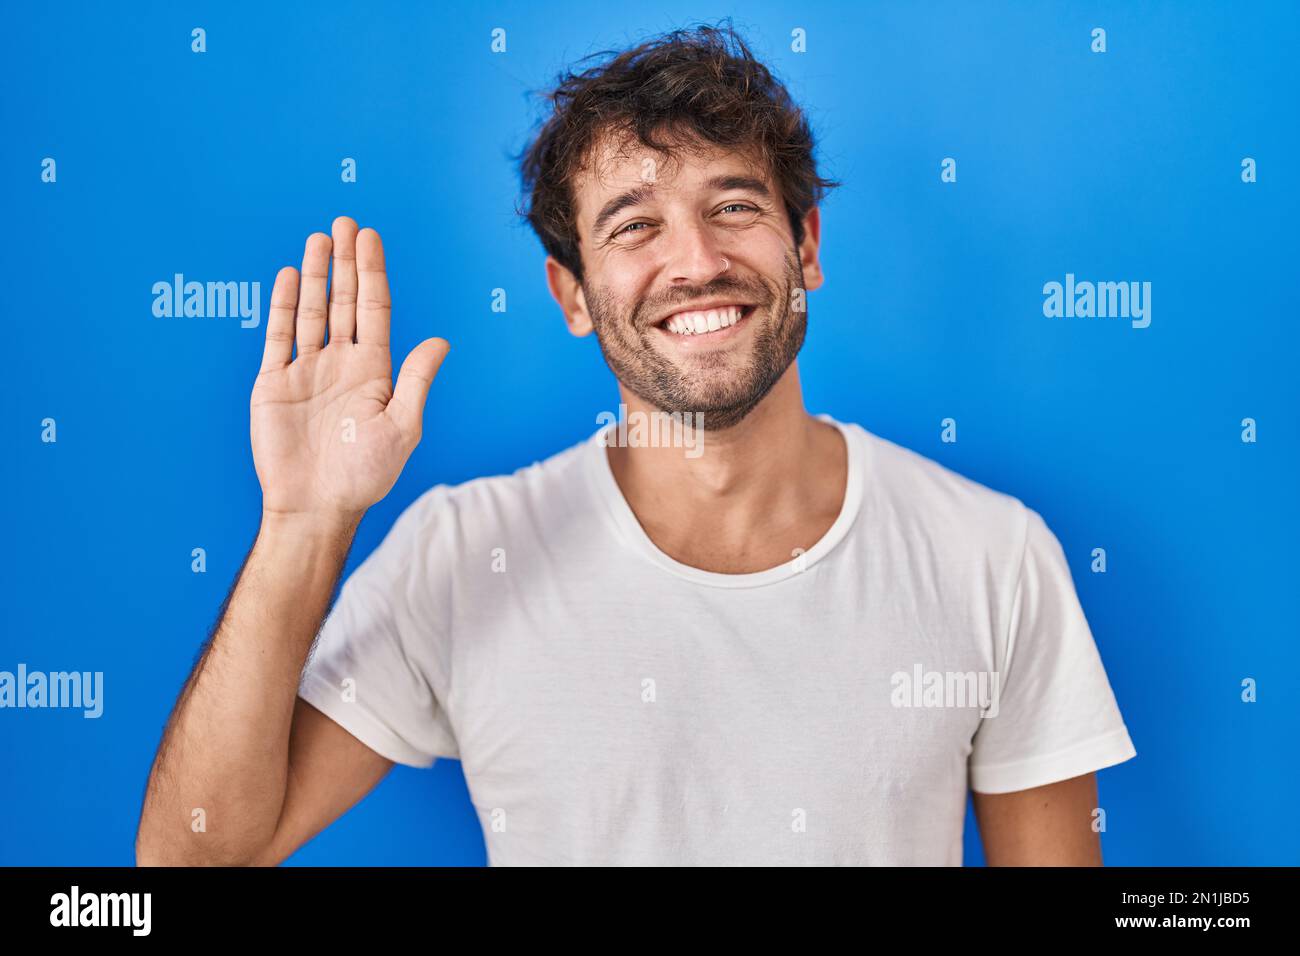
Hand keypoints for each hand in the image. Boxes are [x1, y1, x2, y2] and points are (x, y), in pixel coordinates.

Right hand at [250, 217, 448, 523]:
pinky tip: (291, 276)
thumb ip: (415, 381)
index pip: (374, 311)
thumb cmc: (364, 475)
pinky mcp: (274, 383)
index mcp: (375, 372)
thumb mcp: (401, 427)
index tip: (370, 239)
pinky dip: (284, 306)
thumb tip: (439, 341)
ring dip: (317, 276)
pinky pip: (279, 336)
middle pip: (344, 302)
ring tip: (320, 238)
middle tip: (346, 222)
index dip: (372, 274)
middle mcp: (341, 365)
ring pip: (312, 311)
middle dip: (346, 263)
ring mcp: (307, 371)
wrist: (316, 506)